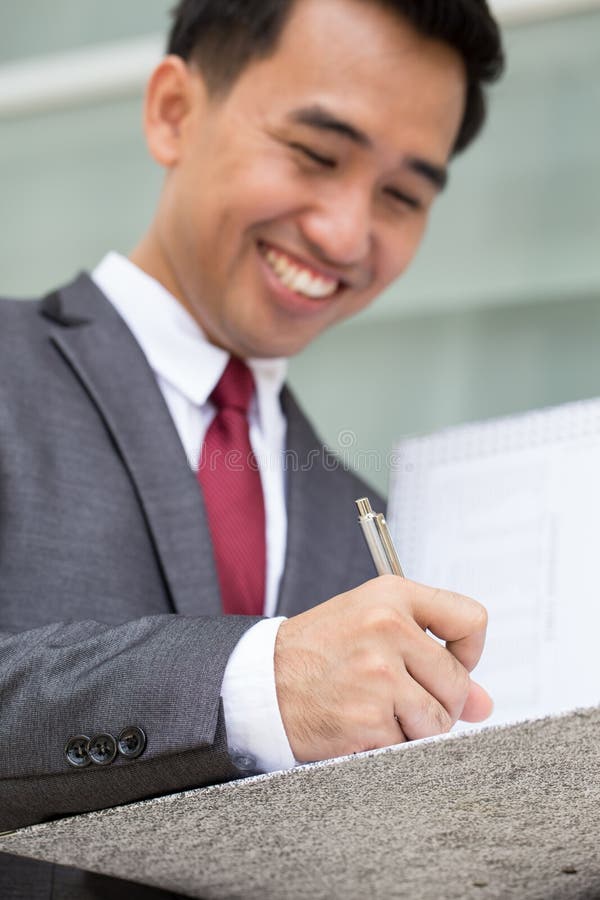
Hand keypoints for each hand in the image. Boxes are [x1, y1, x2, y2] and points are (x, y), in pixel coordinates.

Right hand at [274, 575, 491, 762]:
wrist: (263, 683)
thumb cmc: (320, 652)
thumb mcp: (371, 629)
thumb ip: (430, 657)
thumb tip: (485, 704)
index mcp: (391, 596)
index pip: (471, 619)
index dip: (469, 650)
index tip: (449, 663)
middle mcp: (388, 627)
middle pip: (458, 681)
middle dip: (439, 700)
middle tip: (400, 696)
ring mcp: (379, 673)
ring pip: (439, 719)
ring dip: (415, 726)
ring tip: (377, 708)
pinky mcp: (369, 717)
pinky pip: (408, 744)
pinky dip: (390, 744)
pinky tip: (359, 724)